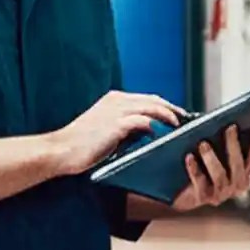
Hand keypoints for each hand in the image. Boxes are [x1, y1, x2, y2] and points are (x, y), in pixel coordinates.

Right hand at [48, 91, 185, 175]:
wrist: (62, 150)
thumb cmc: (81, 145)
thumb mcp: (105, 130)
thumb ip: (125, 127)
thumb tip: (149, 132)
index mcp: (113, 100)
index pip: (147, 98)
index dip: (164, 106)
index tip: (177, 116)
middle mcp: (116, 101)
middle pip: (153, 100)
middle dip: (172, 109)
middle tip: (187, 121)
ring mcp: (116, 111)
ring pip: (152, 107)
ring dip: (169, 116)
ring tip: (181, 127)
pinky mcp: (116, 124)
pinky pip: (144, 120)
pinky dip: (156, 125)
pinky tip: (164, 133)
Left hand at [172, 118, 249, 211]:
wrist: (179, 191)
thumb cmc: (200, 163)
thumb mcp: (214, 148)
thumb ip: (225, 137)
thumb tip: (229, 118)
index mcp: (244, 171)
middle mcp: (237, 184)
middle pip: (239, 164)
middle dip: (235, 145)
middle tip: (230, 127)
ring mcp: (221, 193)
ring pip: (220, 176)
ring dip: (212, 158)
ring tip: (203, 143)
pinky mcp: (203, 197)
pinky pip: (200, 182)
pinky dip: (195, 169)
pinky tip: (189, 156)